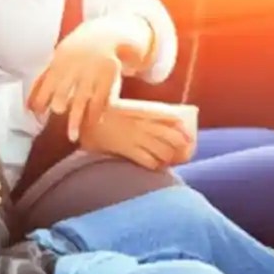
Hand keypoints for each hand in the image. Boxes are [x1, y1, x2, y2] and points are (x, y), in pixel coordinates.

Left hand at [27, 21, 122, 141]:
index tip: (36, 114)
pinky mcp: (108, 78)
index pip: (46, 84)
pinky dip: (96, 114)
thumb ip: (43, 80)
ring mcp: (92, 74)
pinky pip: (101, 100)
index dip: (40, 100)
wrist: (107, 35)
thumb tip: (27, 106)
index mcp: (59, 62)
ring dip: (76, 120)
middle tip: (56, 117)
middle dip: (57, 106)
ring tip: (72, 137)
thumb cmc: (76, 52)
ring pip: (81, 100)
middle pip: (62, 92)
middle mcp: (75, 68)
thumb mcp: (59, 58)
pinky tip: (92, 124)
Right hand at [79, 106, 193, 169]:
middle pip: (173, 138)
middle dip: (182, 147)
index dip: (184, 130)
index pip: (173, 119)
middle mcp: (143, 124)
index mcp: (143, 112)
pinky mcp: (128, 150)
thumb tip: (164, 122)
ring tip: (168, 160)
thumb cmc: (105, 114)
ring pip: (164, 151)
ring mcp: (136, 138)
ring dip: (169, 158)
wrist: (85, 121)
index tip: (188, 137)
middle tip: (183, 152)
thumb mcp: (127, 108)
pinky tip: (154, 165)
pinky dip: (155, 165)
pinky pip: (149, 162)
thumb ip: (143, 114)